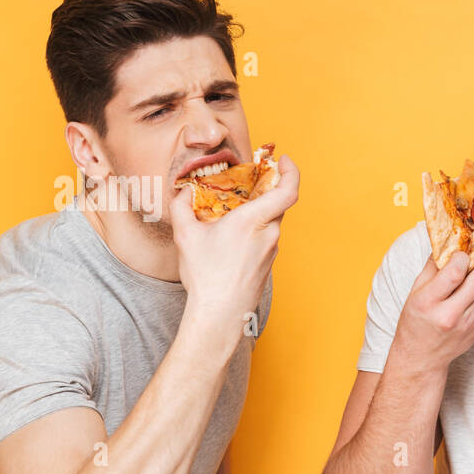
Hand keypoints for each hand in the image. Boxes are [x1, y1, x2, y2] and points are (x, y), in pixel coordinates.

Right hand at [173, 154, 299, 342]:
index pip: (288, 191)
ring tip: (233, 208)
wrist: (221, 313)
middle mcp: (270, 234)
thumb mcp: (186, 235)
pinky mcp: (269, 262)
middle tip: (250, 178)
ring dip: (257, 209)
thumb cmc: (207, 276)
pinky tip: (234, 233)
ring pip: (271, 220)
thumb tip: (184, 192)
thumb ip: (182, 206)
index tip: (283, 159)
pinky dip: (255, 227)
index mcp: (254, 221)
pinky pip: (266, 235)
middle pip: (278, 202)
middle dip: (266, 187)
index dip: (291, 171)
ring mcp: (272, 250)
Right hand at [393, 239, 473, 373]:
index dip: (463, 257)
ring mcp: (467, 323)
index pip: (453, 275)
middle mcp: (450, 314)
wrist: (422, 359)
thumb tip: (449, 241)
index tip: (466, 247)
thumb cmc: (415, 322)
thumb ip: (433, 268)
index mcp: (428, 303)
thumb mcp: (415, 293)